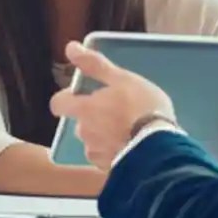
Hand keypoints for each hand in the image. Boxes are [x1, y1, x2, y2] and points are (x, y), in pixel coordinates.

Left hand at [49, 41, 175, 170]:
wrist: (159, 148)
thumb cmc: (142, 108)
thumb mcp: (122, 79)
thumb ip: (95, 65)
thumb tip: (70, 47)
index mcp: (84, 109)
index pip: (58, 104)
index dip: (67, 98)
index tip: (83, 94)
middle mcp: (84, 132)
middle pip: (80, 122)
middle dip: (94, 117)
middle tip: (118, 112)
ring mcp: (97, 153)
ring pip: (94, 141)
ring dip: (105, 136)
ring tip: (129, 131)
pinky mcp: (110, 169)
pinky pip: (107, 157)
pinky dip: (115, 151)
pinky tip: (132, 147)